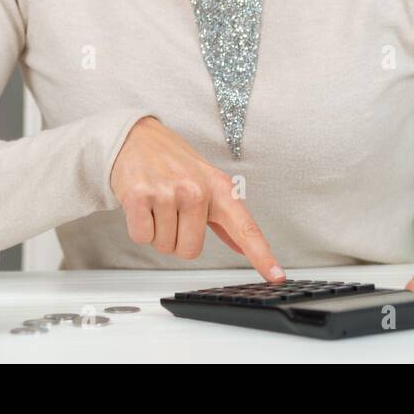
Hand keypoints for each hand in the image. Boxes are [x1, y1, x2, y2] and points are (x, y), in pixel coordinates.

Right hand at [111, 115, 285, 281]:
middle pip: (190, 251)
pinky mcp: (141, 195)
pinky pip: (143, 236)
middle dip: (177, 239)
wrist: (138, 138)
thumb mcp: (208, 183)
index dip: (261, 255)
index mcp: (220, 189)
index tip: (276, 276)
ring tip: (156, 203)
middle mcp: (197, 190)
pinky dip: (139, 227)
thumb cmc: (173, 162)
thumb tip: (243, 246)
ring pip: (164, 245)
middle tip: (172, 213)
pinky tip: (143, 204)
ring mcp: (169, 192)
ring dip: (157, 231)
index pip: (245, 228)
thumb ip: (225, 219)